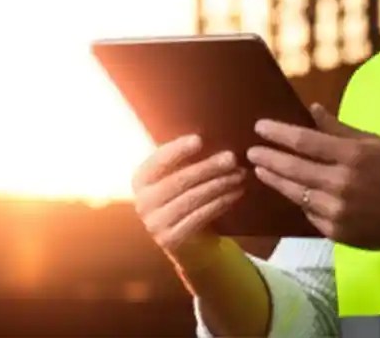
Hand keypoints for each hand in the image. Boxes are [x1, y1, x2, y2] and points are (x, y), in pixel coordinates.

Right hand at [131, 134, 246, 266]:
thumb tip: (207, 136)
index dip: (177, 150)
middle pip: (178, 180)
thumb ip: (184, 160)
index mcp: (140, 180)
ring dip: (220, 185)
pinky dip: (221, 203)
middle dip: (208, 167)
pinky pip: (200, 216)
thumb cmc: (185, 199)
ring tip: (240, 174)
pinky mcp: (171, 240)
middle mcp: (142, 202)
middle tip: (232, 157)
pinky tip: (236, 192)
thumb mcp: (178, 177)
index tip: (199, 139)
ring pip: (192, 198)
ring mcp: (155, 224)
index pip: (157, 161)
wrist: (187, 243)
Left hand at [247, 103, 379, 250]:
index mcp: (352, 156)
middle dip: (268, 158)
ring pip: (295, 193)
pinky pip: (309, 213)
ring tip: (262, 170)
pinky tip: (290, 191)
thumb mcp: (374, 143)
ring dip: (275, 180)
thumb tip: (312, 110)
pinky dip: (299, 201)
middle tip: (250, 152)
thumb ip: (340, 129)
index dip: (279, 133)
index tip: (260, 127)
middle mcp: (342, 183)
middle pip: (294, 168)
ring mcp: (337, 210)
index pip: (305, 141)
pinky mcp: (336, 231)